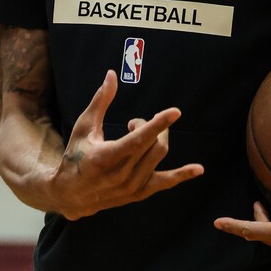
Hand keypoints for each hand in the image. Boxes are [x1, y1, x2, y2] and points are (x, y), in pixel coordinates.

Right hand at [48, 70, 202, 219]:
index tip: (174, 112)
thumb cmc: (76, 156)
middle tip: (135, 122)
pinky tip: (198, 169)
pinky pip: (165, 182)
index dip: (158, 124)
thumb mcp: (84, 128)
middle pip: (152, 144)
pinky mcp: (139, 194)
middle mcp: (121, 175)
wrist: (72, 194)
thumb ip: (100, 102)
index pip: (139, 139)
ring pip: (159, 156)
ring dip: (157, 139)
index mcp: (105, 157)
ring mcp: (131, 186)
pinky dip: (182, 175)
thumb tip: (111, 75)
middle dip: (150, 126)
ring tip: (142, 137)